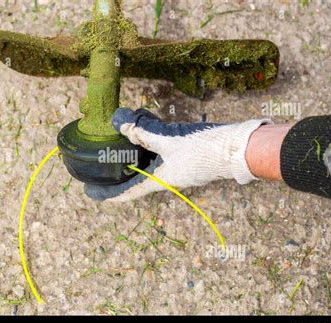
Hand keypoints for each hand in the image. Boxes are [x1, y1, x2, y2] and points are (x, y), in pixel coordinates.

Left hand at [84, 108, 270, 201]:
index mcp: (160, 180)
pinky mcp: (185, 155)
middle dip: (119, 164)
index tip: (90, 193)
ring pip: (148, 158)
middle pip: (135, 172)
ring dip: (135, 145)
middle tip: (102, 155)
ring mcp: (176, 166)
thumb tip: (118, 119)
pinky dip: (151, 138)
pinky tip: (146, 122)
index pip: (128, 191)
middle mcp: (166, 176)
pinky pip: (161, 149)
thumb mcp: (169, 138)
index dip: (108, 194)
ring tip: (122, 132)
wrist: (239, 147)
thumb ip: (142, 130)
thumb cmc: (205, 148)